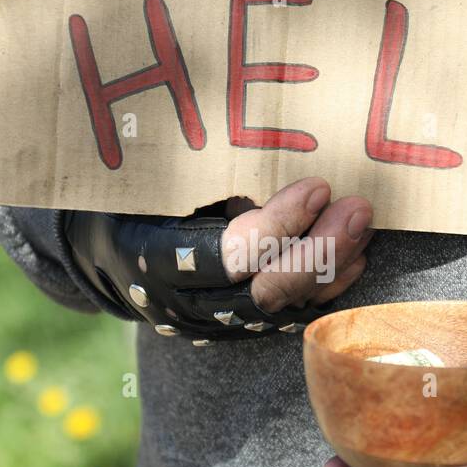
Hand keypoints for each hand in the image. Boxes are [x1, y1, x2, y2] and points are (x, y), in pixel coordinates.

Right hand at [62, 177, 372, 340]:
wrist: (102, 257)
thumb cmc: (126, 199)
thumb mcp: (144, 176)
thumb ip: (192, 170)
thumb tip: (261, 135)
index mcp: (154, 260)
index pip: (229, 257)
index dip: (279, 226)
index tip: (318, 187)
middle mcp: (185, 304)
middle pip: (265, 292)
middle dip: (320, 251)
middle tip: (357, 209)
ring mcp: (213, 324)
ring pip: (284, 309)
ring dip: (332, 267)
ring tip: (363, 225)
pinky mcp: (236, 330)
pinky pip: (290, 317)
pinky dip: (327, 289)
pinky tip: (357, 258)